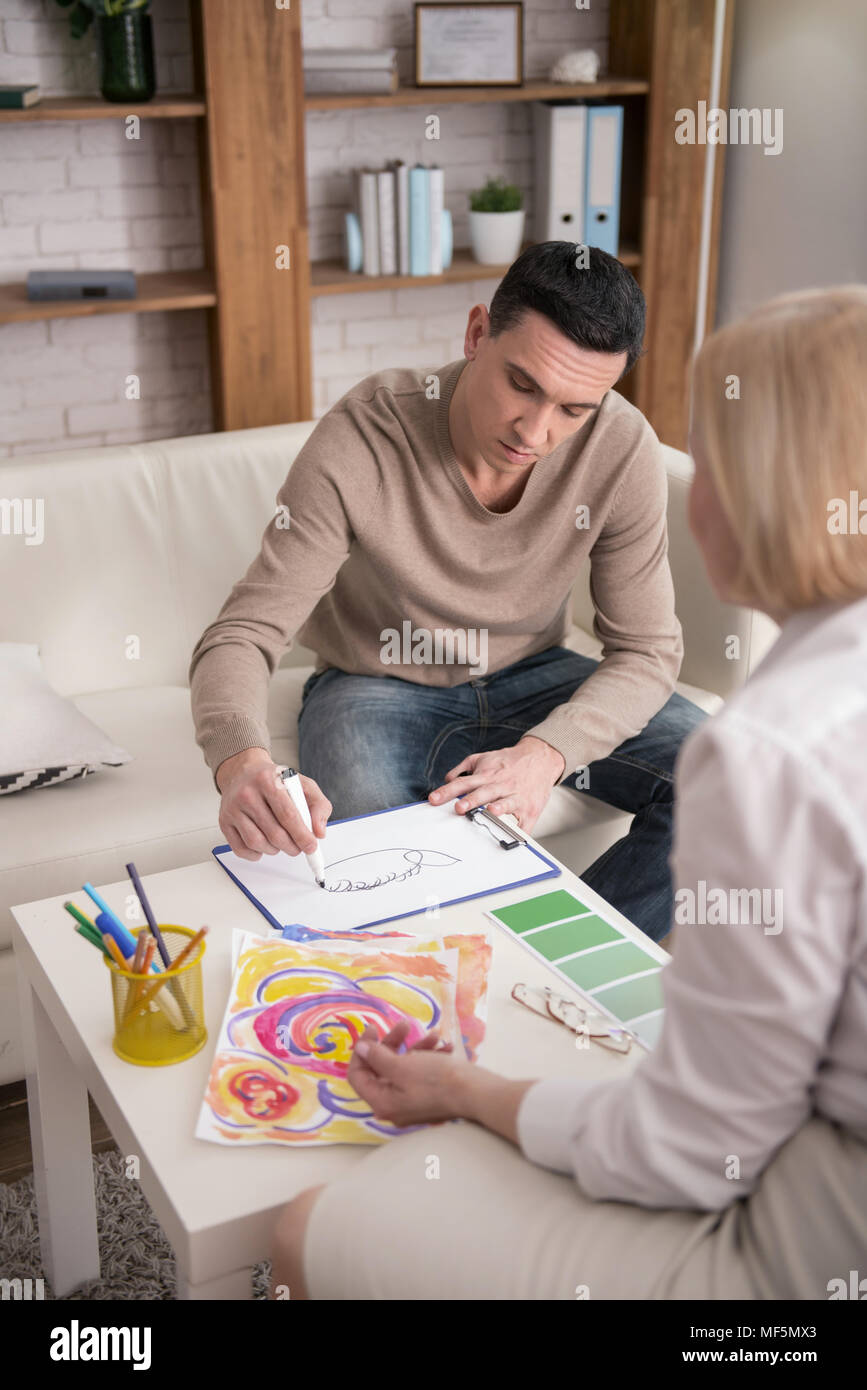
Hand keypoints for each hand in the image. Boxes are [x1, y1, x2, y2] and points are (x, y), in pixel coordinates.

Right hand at [216, 748, 331, 861]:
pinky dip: (256, 854)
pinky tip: (264, 846)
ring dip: (274, 850)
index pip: (288, 815)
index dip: (302, 835)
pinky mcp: (224, 821)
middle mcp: (247, 793)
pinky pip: (241, 848)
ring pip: (257, 843)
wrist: (243, 771)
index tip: (311, 846)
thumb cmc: (274, 781)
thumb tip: (319, 832)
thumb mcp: (303, 785)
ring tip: (281, 844)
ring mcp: (233, 809)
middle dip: (291, 846)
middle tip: (298, 848)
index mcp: (269, 781)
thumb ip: (319, 806)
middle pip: (273, 833)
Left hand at [346, 1019, 471, 1126]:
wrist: (476, 1093)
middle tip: (404, 1024)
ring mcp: (411, 1102)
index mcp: (382, 1102)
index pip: (358, 1076)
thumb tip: (360, 1049)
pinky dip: (428, 1058)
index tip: (372, 1029)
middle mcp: (393, 1106)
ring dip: (416, 1047)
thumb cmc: (437, 1080)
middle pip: (381, 1069)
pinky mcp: (427, 1096)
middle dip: (394, 1043)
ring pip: (403, 1067)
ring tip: (434, 1035)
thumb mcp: (402, 1065)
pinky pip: (419, 1074)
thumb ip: (377, 1057)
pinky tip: (444, 1047)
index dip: (362, 1051)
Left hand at [427, 736, 565, 833]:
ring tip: (489, 813)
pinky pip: (523, 822)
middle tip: (459, 808)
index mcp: (487, 774)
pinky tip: (513, 835)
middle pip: (483, 793)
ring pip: (505, 803)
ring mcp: (516, 796)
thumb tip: (446, 780)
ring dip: (497, 809)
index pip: (462, 783)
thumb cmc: (509, 762)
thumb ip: (463, 768)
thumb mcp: (484, 758)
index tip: (434, 799)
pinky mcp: (529, 809)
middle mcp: (500, 785)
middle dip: (471, 800)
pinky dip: (519, 830)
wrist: (541, 758)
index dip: (447, 791)